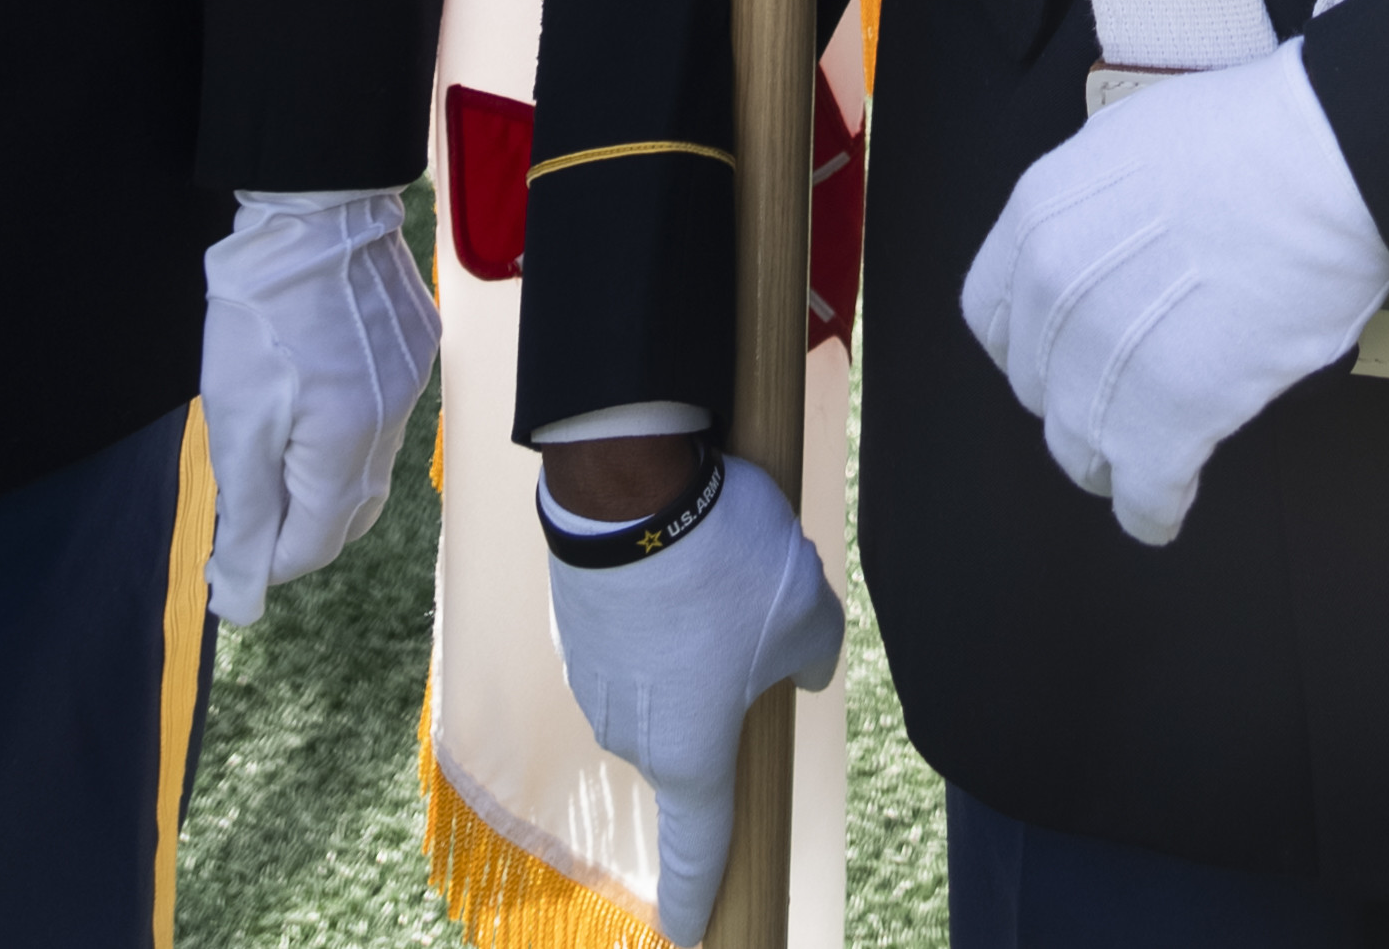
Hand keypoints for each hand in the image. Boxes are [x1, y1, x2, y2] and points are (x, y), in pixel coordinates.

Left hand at [199, 192, 439, 623]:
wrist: (313, 211)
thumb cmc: (262, 316)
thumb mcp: (236, 421)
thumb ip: (247, 515)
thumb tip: (242, 597)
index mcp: (349, 446)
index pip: (314, 544)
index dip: (264, 561)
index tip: (222, 555)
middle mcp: (396, 421)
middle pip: (350, 511)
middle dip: (298, 525)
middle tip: (246, 506)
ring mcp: (415, 380)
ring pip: (369, 462)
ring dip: (322, 473)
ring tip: (275, 436)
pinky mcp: (419, 345)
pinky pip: (386, 413)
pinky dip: (347, 425)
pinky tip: (314, 389)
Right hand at [543, 453, 843, 948]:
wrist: (627, 485)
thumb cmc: (722, 567)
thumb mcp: (805, 610)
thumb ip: (813, 658)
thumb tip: (801, 670)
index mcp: (689, 756)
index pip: (698, 848)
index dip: (697, 895)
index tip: (691, 933)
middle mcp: (632, 738)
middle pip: (691, 734)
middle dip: (725, 689)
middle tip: (754, 609)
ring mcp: (594, 684)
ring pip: (661, 679)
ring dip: (690, 640)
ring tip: (715, 567)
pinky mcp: (575, 630)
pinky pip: (631, 636)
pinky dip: (657, 608)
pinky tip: (676, 553)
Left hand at [961, 39, 1388, 548]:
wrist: (1324, 160)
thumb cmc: (1251, 136)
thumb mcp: (1132, 140)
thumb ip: (1095, 205)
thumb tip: (1103, 244)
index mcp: (1039, 219)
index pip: (992, 317)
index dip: (1030, 344)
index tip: (1061, 355)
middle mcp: (1053, 295)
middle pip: (1039, 388)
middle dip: (1077, 397)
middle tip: (1127, 393)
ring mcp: (1105, 364)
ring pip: (1079, 449)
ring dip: (1110, 459)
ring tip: (1148, 455)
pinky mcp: (1168, 420)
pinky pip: (1141, 497)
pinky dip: (1153, 510)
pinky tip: (1167, 507)